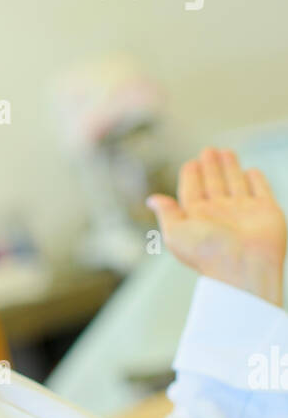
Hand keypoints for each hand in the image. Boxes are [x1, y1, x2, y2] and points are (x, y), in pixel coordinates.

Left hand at [146, 147, 285, 304]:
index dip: (191, 175)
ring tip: (225, 152)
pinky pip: (260, 190)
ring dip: (230, 167)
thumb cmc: (208, 254)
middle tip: (208, 150)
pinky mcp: (266, 210)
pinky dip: (256, 179)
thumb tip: (152, 200)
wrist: (244, 267)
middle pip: (213, 183)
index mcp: (198, 217)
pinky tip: (251, 171)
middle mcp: (220, 213)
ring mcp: (243, 211)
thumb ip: (166, 214)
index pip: (192, 191)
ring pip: (235, 182)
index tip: (190, 163)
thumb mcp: (175, 233)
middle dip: (210, 167)